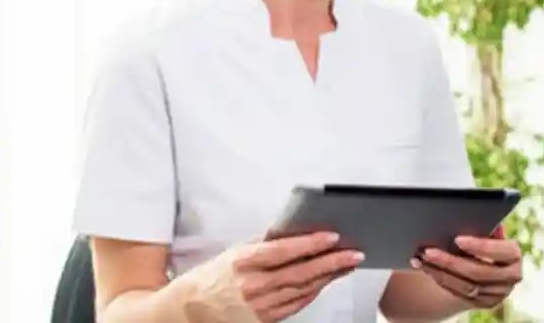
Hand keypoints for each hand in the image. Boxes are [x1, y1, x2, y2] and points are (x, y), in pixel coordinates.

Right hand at [176, 232, 363, 321]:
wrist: (189, 310)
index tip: (333, 236)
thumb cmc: (213, 276)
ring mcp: (259, 307)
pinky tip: (326, 281)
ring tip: (347, 264)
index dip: (310, 244)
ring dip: (328, 277)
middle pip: (300, 273)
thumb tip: (293, 231)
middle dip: (331, 263)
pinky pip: (296, 305)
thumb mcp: (235, 252)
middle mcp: (253, 285)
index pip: (284, 251)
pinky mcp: (264, 321)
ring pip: (303, 289)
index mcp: (244, 262)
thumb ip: (264, 243)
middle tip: (354, 253)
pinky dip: (314, 291)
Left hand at [410, 229, 522, 310]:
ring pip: (466, 286)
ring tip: (421, 259)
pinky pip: (459, 294)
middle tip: (428, 251)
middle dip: (451, 262)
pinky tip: (425, 268)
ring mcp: (498, 294)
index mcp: (514, 256)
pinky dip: (440, 280)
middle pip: (479, 273)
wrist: (484, 261)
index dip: (480, 246)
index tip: (457, 239)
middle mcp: (511, 277)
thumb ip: (484, 223)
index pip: (501, 251)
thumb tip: (474, 209)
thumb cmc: (483, 237)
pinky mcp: (483, 304)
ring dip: (440, 272)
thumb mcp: (487, 229)